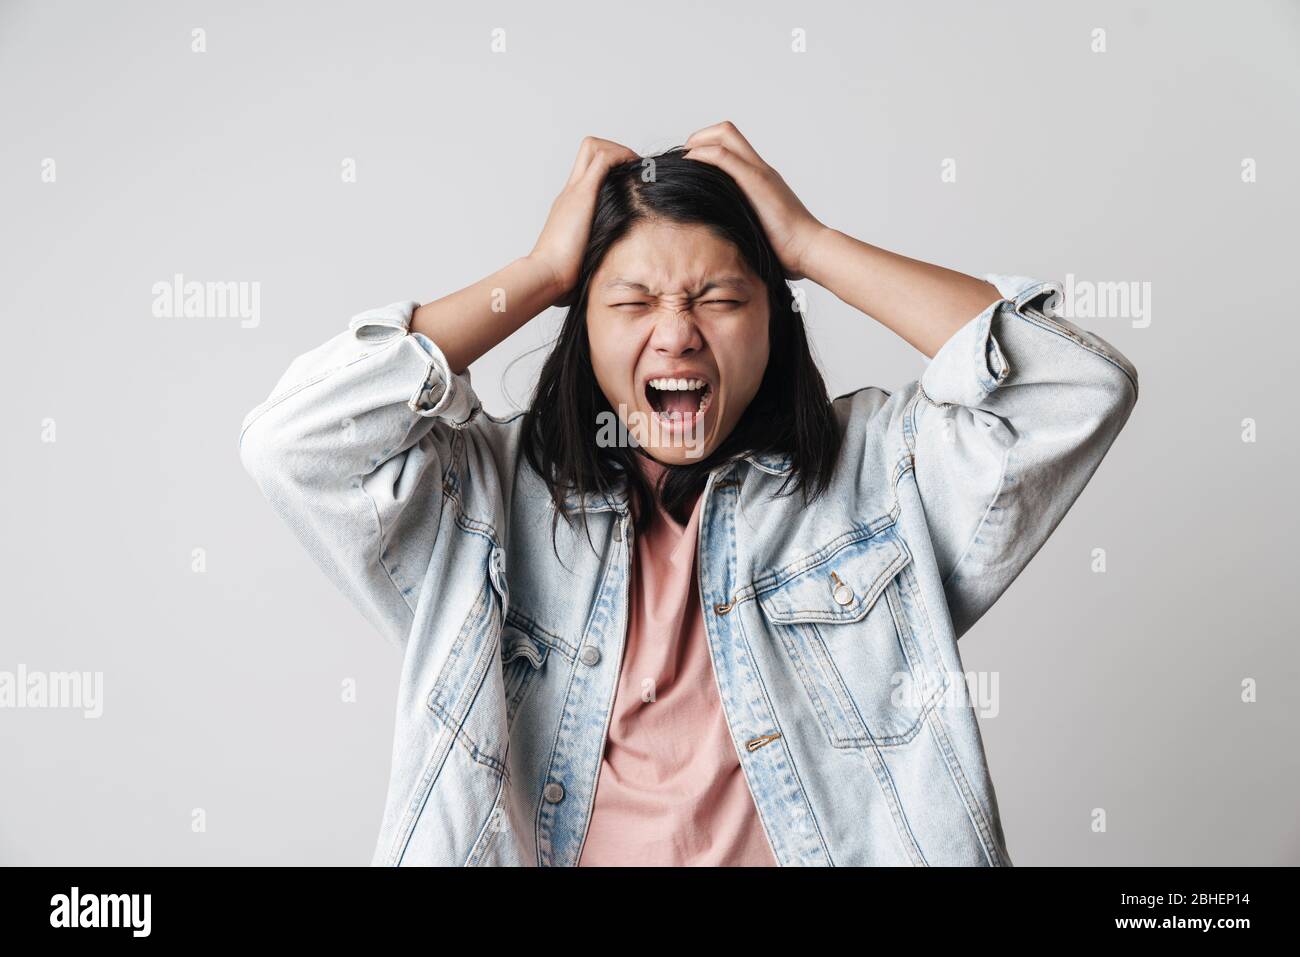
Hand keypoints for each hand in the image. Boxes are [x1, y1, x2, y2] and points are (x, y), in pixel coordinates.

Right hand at [529, 136, 639, 306]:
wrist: (546, 276)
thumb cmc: (561, 277)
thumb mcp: (582, 260)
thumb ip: (591, 257)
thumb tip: (604, 274)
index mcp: (569, 207)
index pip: (587, 170)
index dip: (610, 166)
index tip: (630, 181)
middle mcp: (570, 194)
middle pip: (588, 149)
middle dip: (616, 152)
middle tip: (636, 170)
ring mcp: (574, 192)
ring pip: (594, 147)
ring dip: (620, 152)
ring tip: (639, 170)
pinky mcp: (582, 195)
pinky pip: (604, 159)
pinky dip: (622, 158)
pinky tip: (637, 173)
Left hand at [683, 121, 826, 280]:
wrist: (808, 249)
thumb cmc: (786, 248)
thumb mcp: (757, 230)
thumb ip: (743, 222)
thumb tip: (723, 237)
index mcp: (760, 178)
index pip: (732, 145)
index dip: (707, 145)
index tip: (690, 165)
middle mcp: (760, 169)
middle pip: (726, 131)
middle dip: (698, 138)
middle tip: (684, 159)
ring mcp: (759, 172)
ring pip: (724, 136)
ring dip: (697, 142)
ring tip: (682, 162)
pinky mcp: (756, 181)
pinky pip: (723, 156)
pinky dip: (702, 155)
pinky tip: (689, 166)